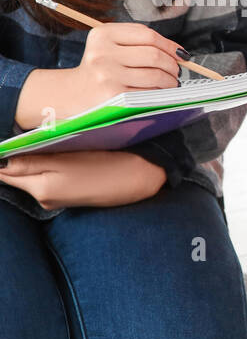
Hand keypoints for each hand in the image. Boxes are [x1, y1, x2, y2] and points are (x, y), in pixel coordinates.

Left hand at [0, 151, 166, 209]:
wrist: (142, 178)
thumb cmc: (108, 165)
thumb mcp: (67, 160)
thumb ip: (31, 162)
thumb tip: (2, 162)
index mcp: (39, 187)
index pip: (4, 171)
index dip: (4, 156)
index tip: (15, 141)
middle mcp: (43, 198)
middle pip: (16, 175)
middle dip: (19, 157)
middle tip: (39, 139)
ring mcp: (55, 199)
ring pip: (32, 176)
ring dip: (36, 161)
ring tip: (55, 146)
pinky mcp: (67, 197)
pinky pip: (47, 180)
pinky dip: (50, 168)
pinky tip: (65, 157)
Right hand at [15, 23, 184, 129]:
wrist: (73, 92)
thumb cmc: (100, 68)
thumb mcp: (110, 45)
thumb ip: (139, 42)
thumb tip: (179, 52)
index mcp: (103, 34)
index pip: (147, 35)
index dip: (170, 45)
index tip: (180, 53)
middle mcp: (102, 53)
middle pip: (154, 55)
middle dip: (172, 64)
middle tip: (177, 70)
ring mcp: (107, 74)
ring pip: (155, 74)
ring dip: (170, 80)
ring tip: (171, 82)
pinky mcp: (113, 95)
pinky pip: (149, 92)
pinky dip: (161, 92)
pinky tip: (160, 92)